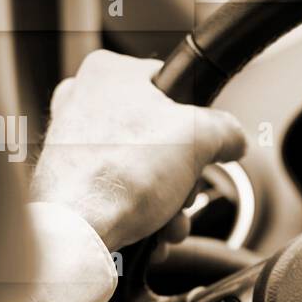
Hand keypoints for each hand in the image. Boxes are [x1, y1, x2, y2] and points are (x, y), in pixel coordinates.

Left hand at [32, 50, 245, 251]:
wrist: (78, 229)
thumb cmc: (120, 176)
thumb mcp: (201, 138)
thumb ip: (228, 130)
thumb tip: (234, 139)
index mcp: (109, 72)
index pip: (173, 87)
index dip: (198, 121)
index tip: (205, 145)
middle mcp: (82, 99)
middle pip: (158, 135)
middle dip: (181, 174)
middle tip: (185, 190)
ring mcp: (70, 140)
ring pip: (139, 167)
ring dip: (166, 200)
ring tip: (170, 219)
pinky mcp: (67, 177)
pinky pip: (118, 190)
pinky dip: (139, 211)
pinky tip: (151, 229)